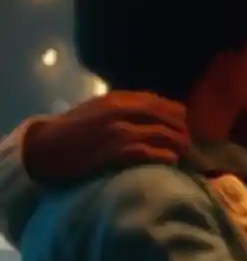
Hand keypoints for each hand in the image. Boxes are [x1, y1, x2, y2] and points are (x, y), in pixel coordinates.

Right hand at [24, 91, 188, 183]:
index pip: (161, 103)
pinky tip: (170, 161)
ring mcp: (120, 131)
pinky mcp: (117, 152)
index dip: (176, 116)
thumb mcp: (100, 108)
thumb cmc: (75, 129)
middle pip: (168, 118)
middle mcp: (122, 111)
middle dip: (182, 131)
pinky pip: (152, 152)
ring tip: (181, 154)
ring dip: (178, 146)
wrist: (46, 147)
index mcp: (118, 99)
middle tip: (186, 144)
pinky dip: (166, 157)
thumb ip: (126, 106)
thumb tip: (158, 111)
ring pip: (165, 135)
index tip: (181, 126)